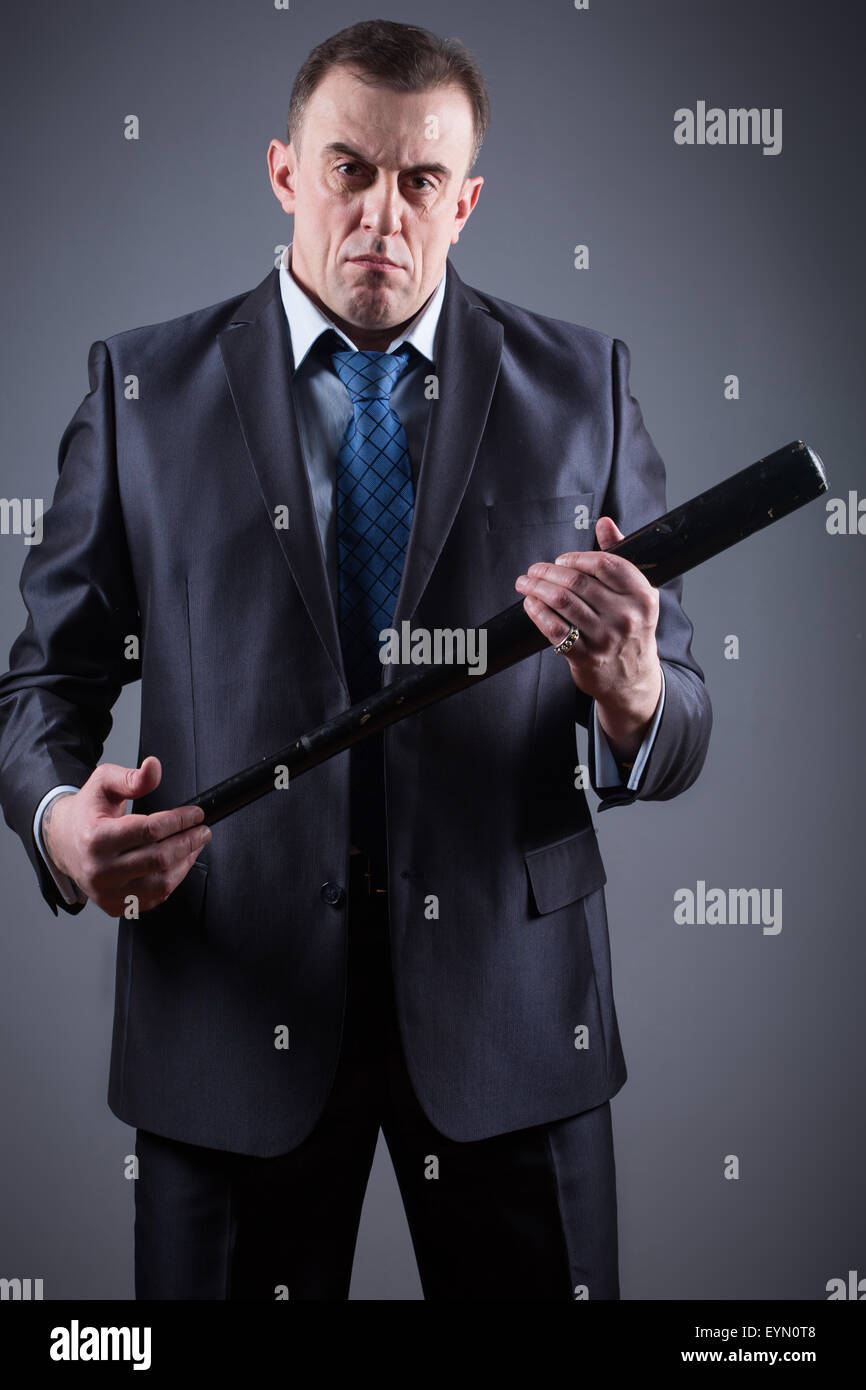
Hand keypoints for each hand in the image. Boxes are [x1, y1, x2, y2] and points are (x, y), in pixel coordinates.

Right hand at [42, 755, 210, 917]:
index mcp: (96, 838)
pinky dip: (174, 878)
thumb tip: (154, 767)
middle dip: (189, 841)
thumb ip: (132, 778)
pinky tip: (179, 862)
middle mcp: (99, 870)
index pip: (149, 830)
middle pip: (159, 858)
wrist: (64, 843)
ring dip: (186, 862)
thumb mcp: (104, 784)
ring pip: (162, 883)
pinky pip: (156, 897)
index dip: (180, 820)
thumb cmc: (88, 812)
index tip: (196, 813)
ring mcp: (107, 892)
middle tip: (203, 830)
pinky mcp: (115, 905)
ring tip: (195, 845)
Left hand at [514, 516, 662, 745]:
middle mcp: (626, 616)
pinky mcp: (586, 657)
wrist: (632, 678)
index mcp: (642, 596)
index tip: (562, 560)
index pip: (606, 564)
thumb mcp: (636, 594)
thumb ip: (619, 555)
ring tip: (525, 583)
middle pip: (578, 581)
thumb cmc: (631, 629)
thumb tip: (604, 522)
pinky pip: (554, 628)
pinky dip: (537, 612)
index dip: (578, 557)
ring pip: (562, 602)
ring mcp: (605, 638)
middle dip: (548, 571)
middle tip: (535, 569)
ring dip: (536, 588)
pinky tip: (530, 604)